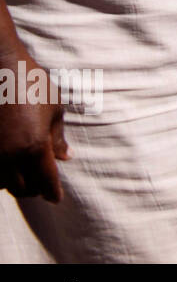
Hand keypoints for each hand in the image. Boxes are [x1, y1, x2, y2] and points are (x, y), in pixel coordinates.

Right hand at [0, 56, 69, 202]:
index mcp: (35, 146)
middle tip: (41, 186)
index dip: (52, 193)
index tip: (55, 198)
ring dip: (15, 183)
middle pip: (23, 188)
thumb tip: (66, 157)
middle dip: (34, 189)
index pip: (46, 181)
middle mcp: (10, 155)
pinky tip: (7, 168)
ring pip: (3, 184)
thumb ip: (58, 137)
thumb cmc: (31, 83)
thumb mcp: (54, 108)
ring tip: (24, 176)